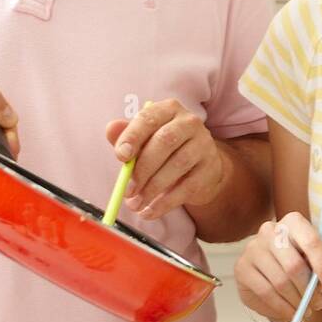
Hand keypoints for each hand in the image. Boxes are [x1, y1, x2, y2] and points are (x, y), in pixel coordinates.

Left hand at [105, 99, 225, 221]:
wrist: (201, 167)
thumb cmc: (165, 150)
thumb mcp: (144, 139)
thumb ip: (126, 135)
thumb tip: (111, 129)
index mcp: (169, 109)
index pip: (149, 118)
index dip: (133, 136)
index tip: (120, 156)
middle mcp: (189, 122)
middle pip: (164, 142)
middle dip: (142, 168)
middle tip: (127, 190)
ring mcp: (203, 145)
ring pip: (176, 165)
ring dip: (152, 188)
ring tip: (135, 204)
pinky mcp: (210, 169)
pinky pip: (186, 187)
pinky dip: (165, 203)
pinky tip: (149, 211)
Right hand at [234, 211, 321, 321]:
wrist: (270, 272)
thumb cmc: (299, 262)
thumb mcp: (318, 260)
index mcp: (292, 222)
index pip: (311, 241)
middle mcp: (269, 231)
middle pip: (294, 266)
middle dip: (308, 290)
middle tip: (317, 304)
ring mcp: (252, 249)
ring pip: (279, 282)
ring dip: (296, 302)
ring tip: (305, 310)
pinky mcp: (242, 268)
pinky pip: (265, 293)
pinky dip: (281, 308)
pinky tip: (291, 313)